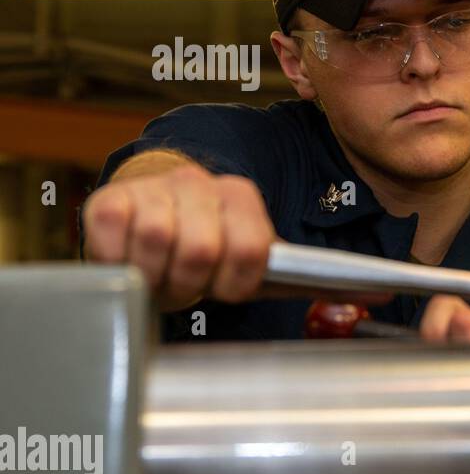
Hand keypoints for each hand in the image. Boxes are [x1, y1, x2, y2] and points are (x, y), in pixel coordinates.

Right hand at [83, 160, 275, 311]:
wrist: (146, 218)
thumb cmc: (202, 249)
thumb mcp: (244, 260)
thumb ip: (286, 274)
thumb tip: (356, 289)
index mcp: (239, 196)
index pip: (249, 249)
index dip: (235, 284)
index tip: (224, 290)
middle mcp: (197, 183)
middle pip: (201, 249)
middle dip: (192, 284)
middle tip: (184, 286)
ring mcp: (153, 188)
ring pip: (156, 239)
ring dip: (154, 276)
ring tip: (157, 277)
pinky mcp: (109, 199)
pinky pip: (112, 235)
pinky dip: (119, 262)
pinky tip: (129, 264)